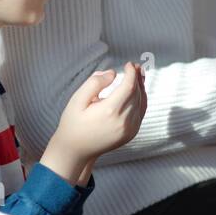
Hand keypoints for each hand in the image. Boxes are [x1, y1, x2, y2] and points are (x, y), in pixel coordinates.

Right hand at [43, 62, 147, 181]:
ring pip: (141, 103)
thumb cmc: (74, 123)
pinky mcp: (131, 133)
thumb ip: (94, 83)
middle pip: (137, 94)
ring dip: (141, 88)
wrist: (76, 150)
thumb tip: (113, 73)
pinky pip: (141, 112)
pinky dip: (141, 100)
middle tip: (135, 66)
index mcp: (110, 111)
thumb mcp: (77, 100)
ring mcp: (129, 129)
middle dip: (137, 78)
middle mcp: (123, 121)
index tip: (129, 64)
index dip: (131, 73)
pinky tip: (138, 91)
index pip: (129, 86)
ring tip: (138, 75)